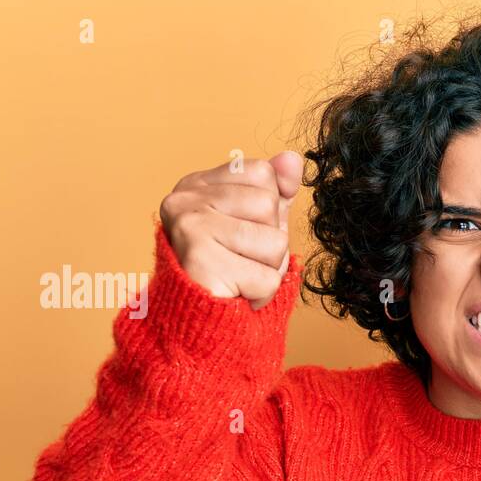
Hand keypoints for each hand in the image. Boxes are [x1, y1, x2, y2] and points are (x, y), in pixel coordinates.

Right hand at [159, 151, 302, 308]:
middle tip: (240, 260)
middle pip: (270, 207)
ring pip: (274, 243)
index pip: (263, 174)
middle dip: (270, 243)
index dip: (267, 212)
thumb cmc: (229, 268)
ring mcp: (190, 227)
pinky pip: (266, 279)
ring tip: (238, 277)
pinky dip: (260, 294)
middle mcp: (186, 199)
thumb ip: (275, 189)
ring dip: (267, 270)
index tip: (241, 232)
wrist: (195, 321)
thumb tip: (293, 159)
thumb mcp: (254, 222)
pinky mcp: (200, 262)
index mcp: (198, 184)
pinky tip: (234, 294)